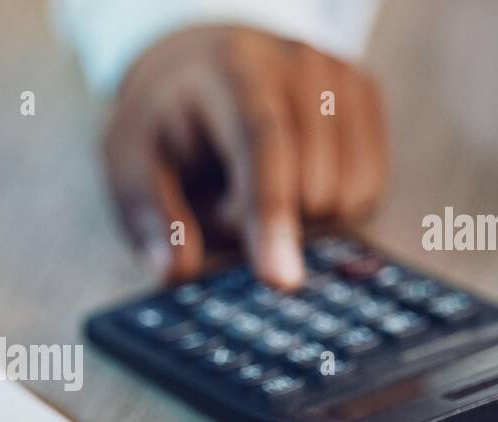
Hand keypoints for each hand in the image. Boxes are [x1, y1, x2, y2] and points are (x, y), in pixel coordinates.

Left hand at [103, 26, 386, 287]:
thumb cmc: (164, 123)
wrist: (199, 66)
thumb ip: (149, 215)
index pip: (264, 146)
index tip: (280, 280)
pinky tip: (292, 178)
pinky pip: (366, 191)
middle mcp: (298, 64)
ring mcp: (341, 77)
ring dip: (297, 219)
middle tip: (218, 197)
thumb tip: (177, 270)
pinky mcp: (368, 97)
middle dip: (260, 223)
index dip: (272, 215)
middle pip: (311, 187)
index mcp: (232, 72)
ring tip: (251, 181)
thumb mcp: (129, 163)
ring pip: (345, 197)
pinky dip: (328, 207)